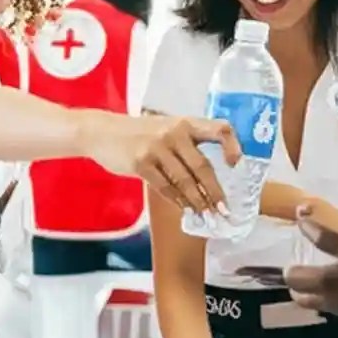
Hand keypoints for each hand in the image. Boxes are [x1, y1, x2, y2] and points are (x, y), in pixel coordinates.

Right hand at [88, 113, 240, 213]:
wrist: (102, 132)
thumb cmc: (139, 134)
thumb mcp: (165, 128)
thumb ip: (186, 144)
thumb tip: (209, 177)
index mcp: (185, 123)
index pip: (219, 129)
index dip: (232, 146)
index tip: (236, 165)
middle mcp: (174, 132)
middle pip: (203, 165)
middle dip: (215, 191)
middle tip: (225, 210)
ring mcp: (156, 147)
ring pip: (184, 180)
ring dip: (198, 201)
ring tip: (207, 215)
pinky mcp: (141, 163)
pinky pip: (165, 187)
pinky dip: (177, 200)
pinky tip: (185, 208)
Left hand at [284, 199, 337, 337]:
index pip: (319, 236)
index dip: (306, 226)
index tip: (302, 222)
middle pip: (296, 275)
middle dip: (290, 271)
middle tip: (293, 268)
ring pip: (303, 297)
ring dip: (300, 291)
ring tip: (302, 287)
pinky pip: (322, 308)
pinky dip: (318, 302)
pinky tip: (325, 297)